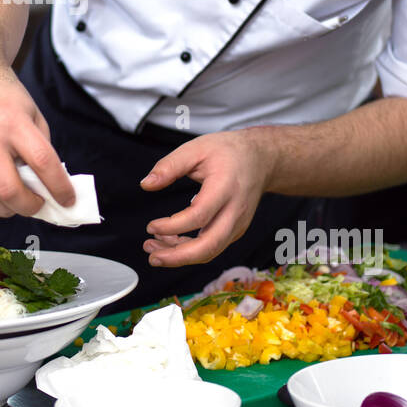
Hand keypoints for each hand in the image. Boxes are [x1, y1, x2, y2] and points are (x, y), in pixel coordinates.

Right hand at [0, 69, 73, 216]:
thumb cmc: (7, 100)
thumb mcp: (34, 116)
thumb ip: (42, 152)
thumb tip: (49, 190)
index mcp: (14, 121)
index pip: (41, 161)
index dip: (59, 187)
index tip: (68, 200)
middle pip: (8, 188)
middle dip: (29, 206)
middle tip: (38, 203)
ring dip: (7, 209)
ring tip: (16, 200)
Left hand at [140, 129, 271, 266]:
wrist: (261, 160)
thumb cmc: (228, 152)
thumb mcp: (196, 149)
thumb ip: (170, 166)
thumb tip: (146, 184)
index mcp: (225, 187)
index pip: (199, 216)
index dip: (173, 226)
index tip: (151, 226)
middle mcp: (234, 211)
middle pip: (209, 245)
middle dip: (178, 257)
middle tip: (152, 256)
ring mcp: (237, 224)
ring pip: (210, 251)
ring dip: (181, 257)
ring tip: (154, 250)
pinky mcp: (235, 230)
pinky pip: (212, 247)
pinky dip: (190, 250)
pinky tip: (170, 241)